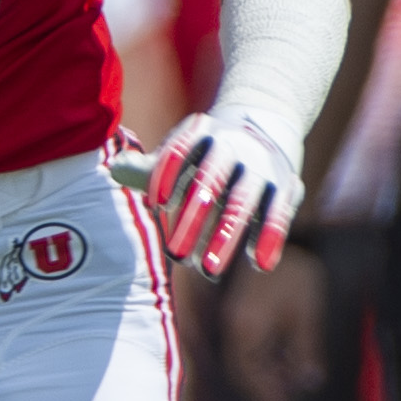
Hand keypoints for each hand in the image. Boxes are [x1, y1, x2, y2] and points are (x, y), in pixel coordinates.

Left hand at [126, 108, 305, 277]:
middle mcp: (232, 146)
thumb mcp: (179, 152)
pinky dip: (269, 237)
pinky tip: (260, 265)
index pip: (180, 151)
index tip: (156, 205)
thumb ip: (148, 167)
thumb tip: (116, 170)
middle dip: (194, 218)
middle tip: (175, 255)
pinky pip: (277, 213)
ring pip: (243, 201)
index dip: (168, 175)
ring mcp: (259, 166)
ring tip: (209, 272)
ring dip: (226, 236)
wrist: (263, 128)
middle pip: (211, 180)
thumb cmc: (204, 153)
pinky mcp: (284, 186)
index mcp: (200, 133)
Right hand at [220, 245, 329, 400]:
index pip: (249, 377)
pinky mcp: (229, 304)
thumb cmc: (291, 271)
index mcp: (244, 332)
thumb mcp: (306, 312)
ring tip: (285, 370)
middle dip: (262, 383)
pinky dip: (254, 347)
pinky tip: (273, 346)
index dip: (264, 397)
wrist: (270, 228)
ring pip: (238, 352)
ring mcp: (224, 314)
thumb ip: (306, 348)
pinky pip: (236, 336)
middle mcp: (227, 326)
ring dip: (260, 365)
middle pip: (240, 367)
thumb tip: (309, 381)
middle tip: (285, 395)